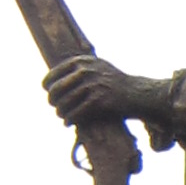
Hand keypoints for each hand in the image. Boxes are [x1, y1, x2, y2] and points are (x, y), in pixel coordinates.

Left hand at [46, 54, 168, 132]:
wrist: (137, 94)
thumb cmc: (115, 84)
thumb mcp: (97, 68)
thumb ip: (78, 70)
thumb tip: (54, 81)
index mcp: (83, 61)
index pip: (54, 74)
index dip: (48, 86)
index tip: (49, 93)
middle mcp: (86, 70)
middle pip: (57, 89)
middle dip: (53, 100)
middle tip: (55, 107)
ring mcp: (93, 84)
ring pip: (65, 102)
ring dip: (61, 112)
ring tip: (62, 116)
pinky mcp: (99, 100)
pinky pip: (76, 112)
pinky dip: (70, 119)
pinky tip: (68, 123)